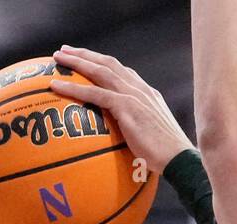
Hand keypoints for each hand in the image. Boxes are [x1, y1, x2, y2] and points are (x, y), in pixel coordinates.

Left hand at [50, 45, 193, 175]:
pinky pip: (94, 93)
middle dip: (86, 54)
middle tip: (65, 51)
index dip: (103, 63)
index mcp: (148, 94)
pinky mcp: (127, 107)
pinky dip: (73, 88)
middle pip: (109, 64)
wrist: (181, 160)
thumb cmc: (169, 157)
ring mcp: (134, 96)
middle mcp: (141, 90)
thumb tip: (126, 141)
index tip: (88, 59)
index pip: (123, 71)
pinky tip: (56, 87)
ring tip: (57, 59)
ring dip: (76, 62)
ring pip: (100, 72)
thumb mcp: (154, 137)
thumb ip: (139, 130)